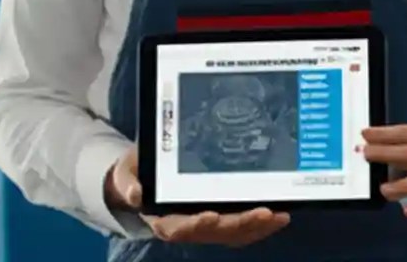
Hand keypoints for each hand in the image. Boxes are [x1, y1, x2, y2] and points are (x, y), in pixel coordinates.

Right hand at [105, 147, 289, 246]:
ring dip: (256, 227)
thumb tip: (135, 194)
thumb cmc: (137, 174)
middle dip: (239, 224)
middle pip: (215, 232)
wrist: (143, 180)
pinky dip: (261, 225)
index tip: (211, 216)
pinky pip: (242, 228)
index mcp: (163, 218)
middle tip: (264, 212)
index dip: (196, 224)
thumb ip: (128, 182)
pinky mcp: (221, 219)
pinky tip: (280, 215)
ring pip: (233, 234)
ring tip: (279, 215)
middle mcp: (187, 226)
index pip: (180, 227)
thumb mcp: (126, 173)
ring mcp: (206, 225)